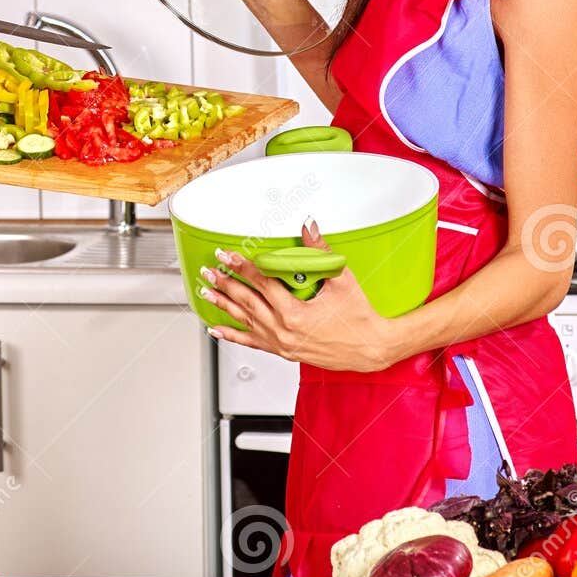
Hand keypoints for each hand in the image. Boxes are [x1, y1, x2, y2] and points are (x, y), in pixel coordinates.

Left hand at [200, 221, 407, 372]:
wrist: (370, 349)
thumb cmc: (359, 317)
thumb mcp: (341, 280)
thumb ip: (320, 252)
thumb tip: (309, 226)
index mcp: (294, 313)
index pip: (261, 283)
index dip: (241, 267)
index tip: (227, 256)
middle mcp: (283, 330)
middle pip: (246, 302)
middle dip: (225, 283)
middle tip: (209, 269)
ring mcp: (281, 343)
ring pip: (244, 321)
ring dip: (223, 305)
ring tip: (206, 291)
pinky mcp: (283, 351)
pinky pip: (251, 343)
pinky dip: (232, 335)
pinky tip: (216, 329)